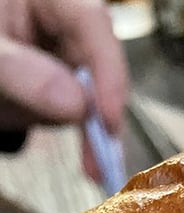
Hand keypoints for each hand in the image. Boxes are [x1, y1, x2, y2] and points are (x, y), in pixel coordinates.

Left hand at [0, 0, 127, 176]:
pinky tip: (92, 165)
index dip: (108, 68)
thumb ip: (22, 74)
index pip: (90, 21)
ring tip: (98, 167)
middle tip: (106, 150)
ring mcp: (64, 56)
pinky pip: (84, 113)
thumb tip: (77, 106)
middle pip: (100, 60)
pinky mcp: (64, 87)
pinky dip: (88, 140)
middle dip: (105, 108)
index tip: (108, 115)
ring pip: (96, 92)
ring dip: (100, 133)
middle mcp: (61, 22)